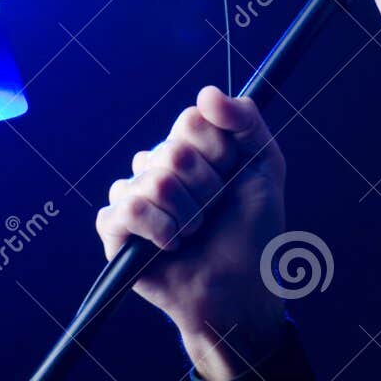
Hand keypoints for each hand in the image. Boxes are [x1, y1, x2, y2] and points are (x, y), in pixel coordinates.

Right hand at [95, 87, 285, 380]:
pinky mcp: (115, 229)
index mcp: (189, 147)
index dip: (219, 150)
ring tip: (195, 232)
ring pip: (154, 182)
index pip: (191, 120)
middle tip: (215, 210)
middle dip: (208, 187)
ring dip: (188, 215)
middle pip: (174, 152)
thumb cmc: (254, 230)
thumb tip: (208, 92)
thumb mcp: (265, 165)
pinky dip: (161, 232)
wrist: (242, 288)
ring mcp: (133, 196)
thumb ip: (245, 120)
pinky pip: (129, 210)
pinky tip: (171, 246)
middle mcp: (157, 166)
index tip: (234, 174)